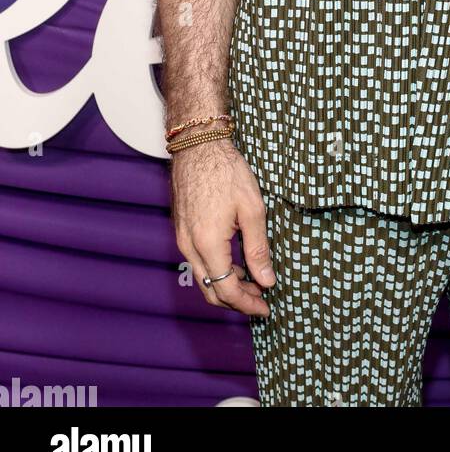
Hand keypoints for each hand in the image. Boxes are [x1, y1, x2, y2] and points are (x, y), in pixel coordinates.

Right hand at [171, 138, 274, 315]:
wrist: (198, 145)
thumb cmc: (226, 171)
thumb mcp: (252, 209)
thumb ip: (258, 248)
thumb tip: (266, 280)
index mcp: (208, 244)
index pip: (227, 289)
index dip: (248, 303)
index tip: (266, 307)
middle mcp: (190, 247)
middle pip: (210, 290)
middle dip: (236, 301)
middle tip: (260, 300)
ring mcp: (182, 239)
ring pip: (203, 278)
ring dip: (226, 286)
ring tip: (252, 281)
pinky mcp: (182, 230)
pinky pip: (198, 262)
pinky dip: (216, 270)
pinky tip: (235, 262)